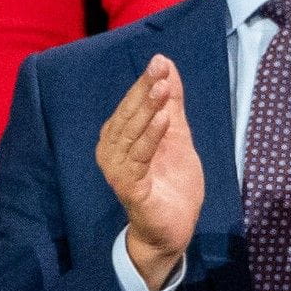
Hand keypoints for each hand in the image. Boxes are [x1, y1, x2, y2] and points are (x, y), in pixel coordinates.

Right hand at [95, 55, 203, 290]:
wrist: (174, 229)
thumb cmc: (172, 183)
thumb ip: (172, 105)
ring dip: (146, 109)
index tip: (160, 61)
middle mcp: (112, 151)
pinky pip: (138, 159)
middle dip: (144, 89)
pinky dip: (150, 138)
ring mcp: (118, 170)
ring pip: (130, 134)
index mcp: (120, 137)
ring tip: (162, 88)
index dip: (145, 82)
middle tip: (159, 67)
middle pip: (128, 115)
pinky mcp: (128, 187)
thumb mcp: (178, 137)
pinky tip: (161, 120)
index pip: (132, 104)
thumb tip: (167, 65)